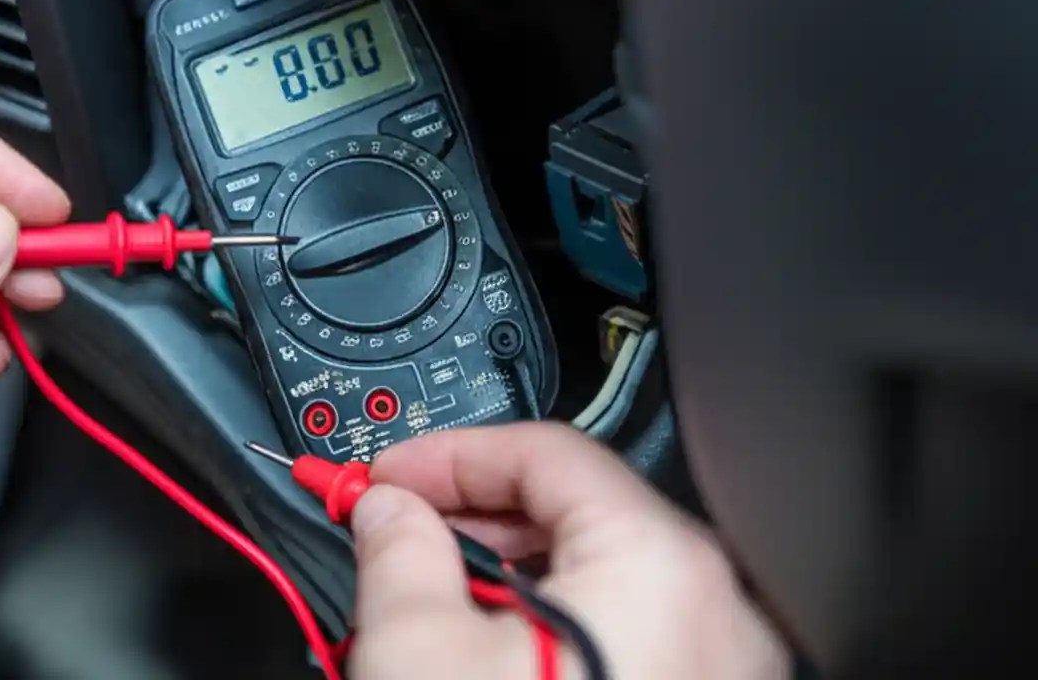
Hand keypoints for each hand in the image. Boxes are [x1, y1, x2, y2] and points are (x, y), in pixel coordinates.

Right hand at [348, 422, 790, 679]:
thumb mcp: (420, 658)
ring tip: (437, 602)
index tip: (389, 474)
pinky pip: (633, 631)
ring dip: (513, 574)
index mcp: (663, 570)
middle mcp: (719, 612)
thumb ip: (398, 555)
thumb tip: (386, 512)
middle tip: (399, 529)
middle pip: (581, 510)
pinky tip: (499, 653)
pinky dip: (561, 623)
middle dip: (475, 516)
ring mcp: (725, 666)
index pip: (545, 452)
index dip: (448, 453)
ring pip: (606, 575)